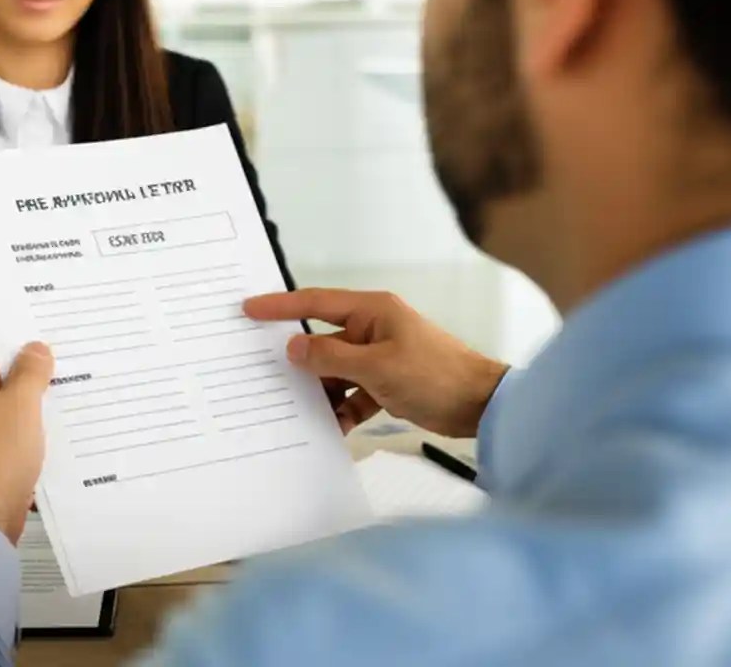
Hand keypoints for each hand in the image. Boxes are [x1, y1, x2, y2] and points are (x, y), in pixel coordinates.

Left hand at [0, 342, 53, 544]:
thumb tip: (35, 346)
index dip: (22, 362)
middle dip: (29, 396)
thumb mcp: (21, 405)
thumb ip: (30, 372)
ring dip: (27, 428)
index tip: (54, 369)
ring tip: (62, 425)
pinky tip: (46, 458)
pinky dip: (19, 455)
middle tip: (64, 394)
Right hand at [244, 289, 507, 437]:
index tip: (249, 309)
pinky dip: (344, 410)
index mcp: (372, 311)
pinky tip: (333, 428)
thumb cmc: (435, 376)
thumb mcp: (377, 367)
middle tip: (266, 376)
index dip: (280, 306)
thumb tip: (294, 348)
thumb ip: (331, 357)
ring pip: (336, 373)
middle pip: (323, 342)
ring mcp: (380, 358)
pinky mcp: (387, 384)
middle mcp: (373, 329)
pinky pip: (354, 395)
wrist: (481, 406)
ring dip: (323, 394)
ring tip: (300, 412)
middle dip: (300, 363)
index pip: (316, 303)